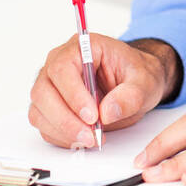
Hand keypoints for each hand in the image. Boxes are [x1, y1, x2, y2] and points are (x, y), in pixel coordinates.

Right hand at [28, 35, 177, 147]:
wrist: (135, 85)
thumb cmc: (137, 75)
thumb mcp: (145, 83)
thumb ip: (130, 96)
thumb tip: (108, 111)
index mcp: (83, 46)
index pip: (63, 68)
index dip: (74, 94)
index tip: (92, 116)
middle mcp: (60, 62)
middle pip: (44, 91)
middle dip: (66, 119)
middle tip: (91, 135)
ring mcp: (51, 84)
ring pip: (40, 110)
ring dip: (62, 130)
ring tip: (90, 139)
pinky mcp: (49, 106)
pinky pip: (43, 125)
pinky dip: (60, 136)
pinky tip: (81, 139)